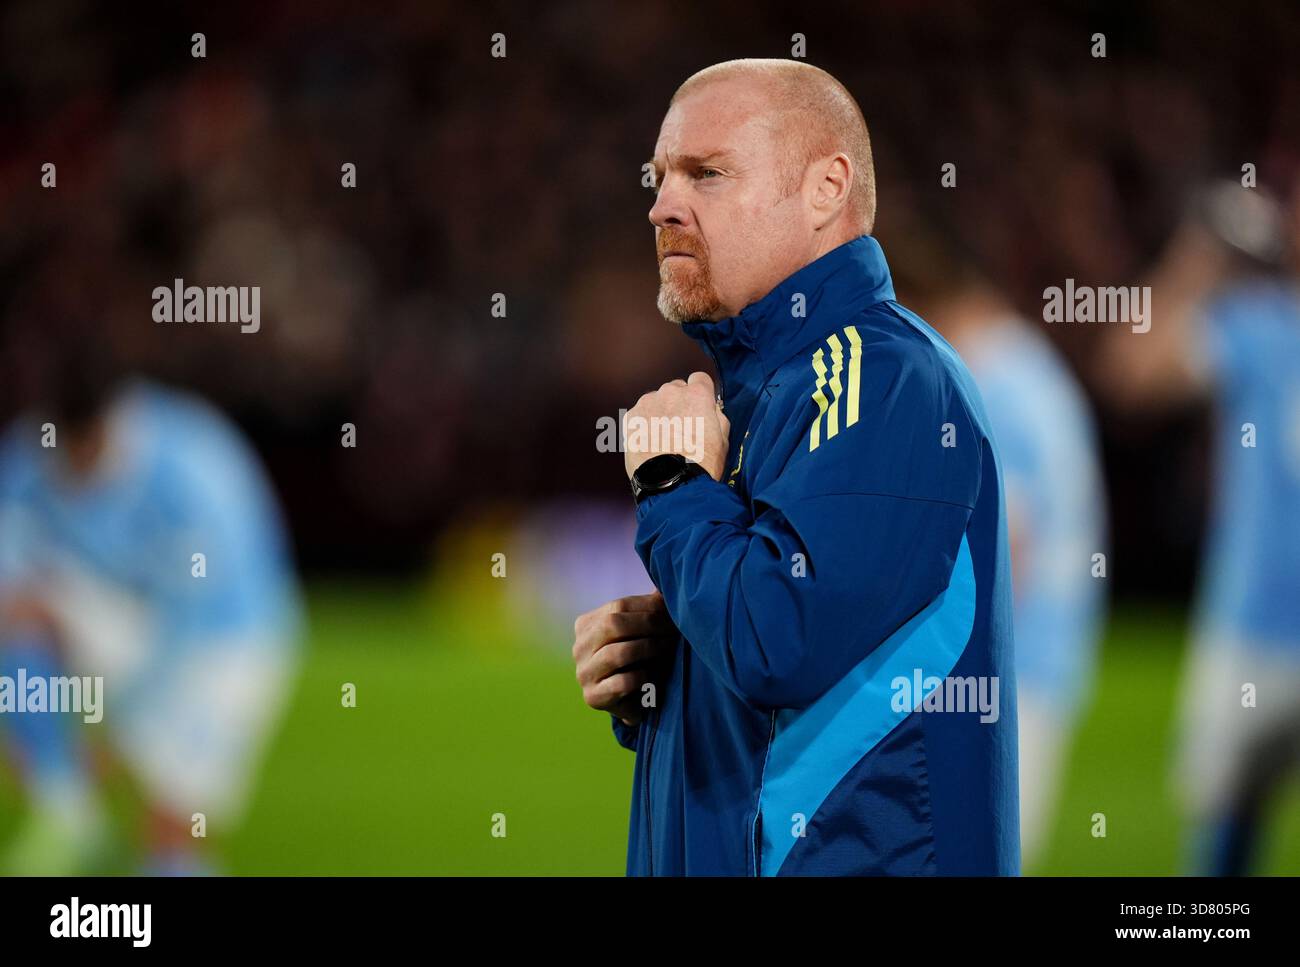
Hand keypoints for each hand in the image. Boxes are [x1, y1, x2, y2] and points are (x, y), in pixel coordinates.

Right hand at [573, 591, 676, 725]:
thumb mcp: (640, 630)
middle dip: (650, 625)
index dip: (649, 606)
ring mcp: (583, 673)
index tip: (673, 611)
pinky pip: (623, 682)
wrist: (632, 701)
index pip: (619, 605)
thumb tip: (666, 584)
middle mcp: (578, 647)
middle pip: (614, 624)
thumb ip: (649, 608)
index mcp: (586, 624)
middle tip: (674, 630)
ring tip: (669, 648)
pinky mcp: (593, 697)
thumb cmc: (640, 658)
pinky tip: (655, 675)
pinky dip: (644, 676)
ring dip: (650, 649)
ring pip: (618, 653)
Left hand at [623, 371, 729, 480]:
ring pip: (656, 401)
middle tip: (682, 428)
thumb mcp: (723, 439)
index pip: (700, 379)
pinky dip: (644, 424)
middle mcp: (671, 392)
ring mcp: (648, 403)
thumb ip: (717, 416)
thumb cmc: (701, 464)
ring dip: (661, 413)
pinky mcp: (631, 417)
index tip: (700, 407)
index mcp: (697, 394)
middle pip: (676, 389)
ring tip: (664, 439)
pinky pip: (640, 414)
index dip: (701, 394)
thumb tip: (711, 410)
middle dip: (680, 403)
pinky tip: (651, 443)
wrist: (671, 484)